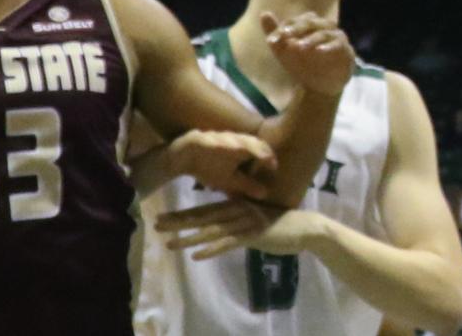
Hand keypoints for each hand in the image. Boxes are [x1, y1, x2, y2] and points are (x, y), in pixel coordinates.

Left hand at [156, 198, 322, 260]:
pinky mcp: (254, 234)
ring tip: (170, 244)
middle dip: (179, 221)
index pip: (205, 210)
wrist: (305, 228)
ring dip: (190, 237)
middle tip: (156, 224)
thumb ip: (237, 218)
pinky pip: (229, 242)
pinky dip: (212, 249)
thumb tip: (220, 220)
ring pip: (212, 230)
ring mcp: (246, 222)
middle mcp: (238, 210)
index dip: (183, 214)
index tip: (162, 217)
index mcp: (237, 206)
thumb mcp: (255, 218)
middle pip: (203, 216)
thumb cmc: (280, 224)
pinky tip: (197, 256)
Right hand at [163, 129, 278, 200]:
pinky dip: (212, 142)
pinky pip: (205, 139)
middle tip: (267, 157)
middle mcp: (229, 140)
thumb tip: (265, 194)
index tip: (274, 166)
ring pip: (227, 137)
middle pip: (246, 140)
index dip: (267, 155)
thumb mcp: (228, 181)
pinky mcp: (196, 138)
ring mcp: (212, 138)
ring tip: (243, 148)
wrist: (181, 161)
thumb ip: (245, 185)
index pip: (258, 148)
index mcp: (239, 149)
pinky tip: (217, 146)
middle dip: (257, 147)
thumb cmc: (209, 168)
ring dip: (235, 142)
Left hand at [260, 11, 353, 96]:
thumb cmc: (302, 64)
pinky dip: (330, 46)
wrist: (319, 86)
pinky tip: (319, 51)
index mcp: (309, 26)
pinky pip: (339, 44)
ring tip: (299, 46)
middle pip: (311, 22)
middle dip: (298, 27)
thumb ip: (275, 33)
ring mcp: (336, 38)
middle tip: (285, 35)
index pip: (297, 20)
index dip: (284, 27)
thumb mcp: (284, 51)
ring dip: (311, 38)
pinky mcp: (346, 50)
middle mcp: (323, 28)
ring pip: (324, 32)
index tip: (272, 39)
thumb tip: (264, 13)